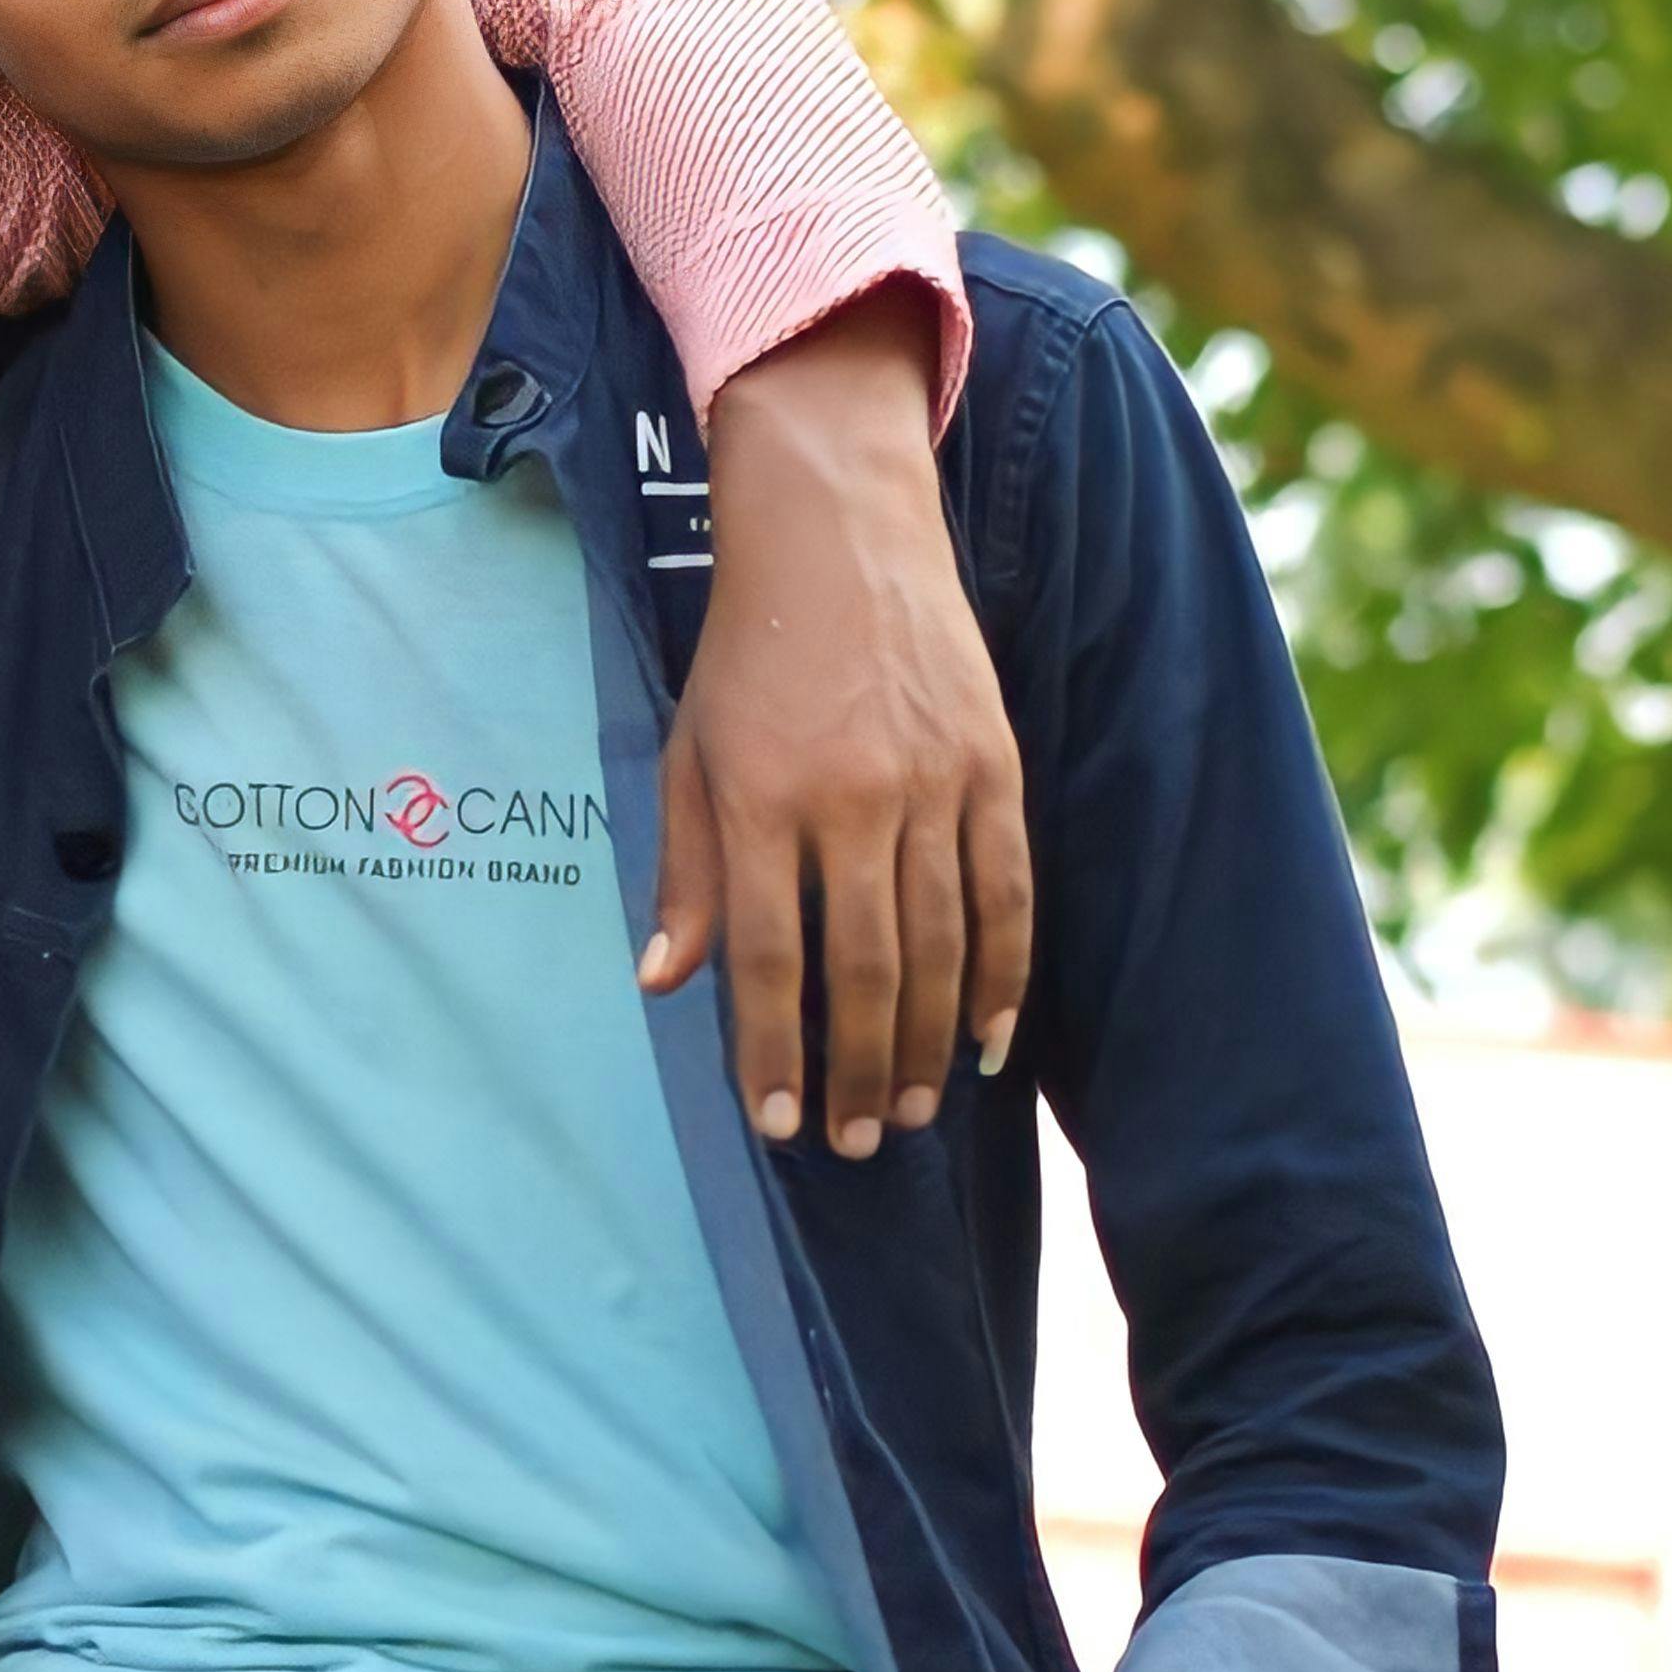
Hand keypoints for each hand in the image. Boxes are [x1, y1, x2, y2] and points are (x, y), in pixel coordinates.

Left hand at [645, 290, 1030, 1155]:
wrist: (838, 530)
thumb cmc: (748, 653)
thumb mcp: (689, 753)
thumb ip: (686, 872)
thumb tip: (664, 983)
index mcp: (762, 798)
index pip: (768, 958)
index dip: (775, 1052)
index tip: (781, 1125)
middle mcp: (853, 797)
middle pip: (865, 970)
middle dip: (862, 1072)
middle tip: (858, 1141)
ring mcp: (934, 781)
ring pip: (941, 945)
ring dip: (930, 1044)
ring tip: (913, 1112)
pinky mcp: (994, 765)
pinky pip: (1007, 894)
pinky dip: (1003, 977)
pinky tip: (991, 1043)